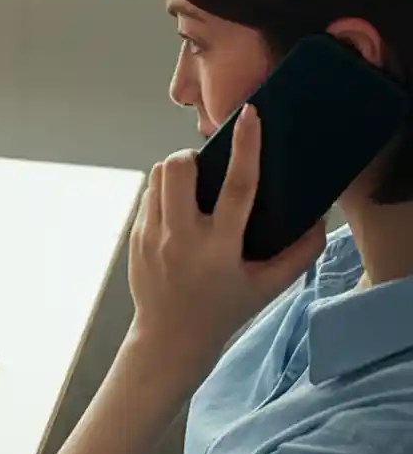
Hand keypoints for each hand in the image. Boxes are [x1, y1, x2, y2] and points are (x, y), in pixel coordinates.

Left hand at [128, 104, 325, 358]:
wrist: (169, 338)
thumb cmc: (222, 310)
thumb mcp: (267, 287)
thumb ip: (299, 254)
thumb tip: (318, 220)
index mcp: (219, 247)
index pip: (236, 187)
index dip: (245, 147)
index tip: (250, 115)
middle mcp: (181, 238)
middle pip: (177, 169)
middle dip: (193, 156)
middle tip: (207, 169)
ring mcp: (152, 238)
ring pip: (157, 178)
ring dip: (176, 173)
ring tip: (193, 190)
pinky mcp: (135, 239)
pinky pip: (147, 198)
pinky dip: (163, 194)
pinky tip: (177, 211)